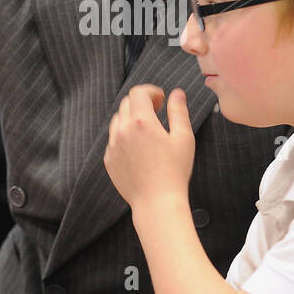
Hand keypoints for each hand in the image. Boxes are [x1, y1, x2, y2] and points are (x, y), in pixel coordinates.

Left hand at [104, 85, 194, 210]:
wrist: (157, 202)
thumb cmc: (175, 171)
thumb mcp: (183, 138)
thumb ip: (179, 111)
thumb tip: (177, 93)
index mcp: (142, 122)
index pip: (138, 92)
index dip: (151, 91)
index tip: (161, 100)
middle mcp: (123, 130)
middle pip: (127, 103)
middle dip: (142, 102)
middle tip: (157, 111)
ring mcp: (113, 146)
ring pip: (117, 120)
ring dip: (131, 117)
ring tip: (147, 129)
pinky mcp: (109, 159)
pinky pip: (113, 139)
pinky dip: (124, 135)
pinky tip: (139, 147)